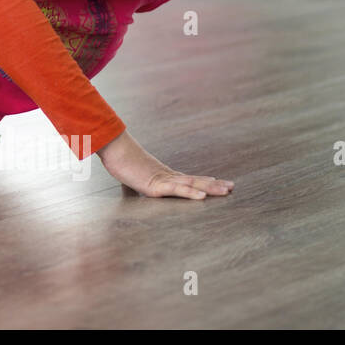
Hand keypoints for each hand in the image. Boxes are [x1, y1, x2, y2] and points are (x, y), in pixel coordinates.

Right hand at [98, 130, 233, 199]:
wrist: (112, 148)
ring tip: (227, 190)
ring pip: (191, 184)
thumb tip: (128, 178)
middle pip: (195, 179)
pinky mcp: (155, 185)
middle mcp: (166, 175)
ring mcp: (162, 179)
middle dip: (214, 184)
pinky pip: (176, 190)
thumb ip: (132, 176)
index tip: (216, 181)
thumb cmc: (117, 159)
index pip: (186, 178)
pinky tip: (203, 196)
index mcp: (161, 174)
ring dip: (211, 187)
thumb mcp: (128, 172)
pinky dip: (190, 192)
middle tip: (232, 186)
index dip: (202, 180)